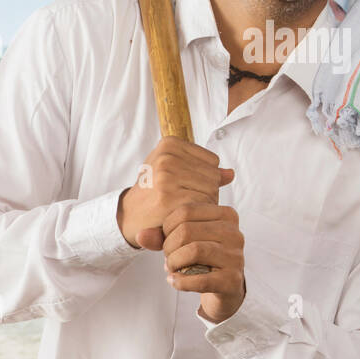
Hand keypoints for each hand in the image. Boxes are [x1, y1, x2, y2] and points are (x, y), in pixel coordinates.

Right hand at [116, 136, 234, 250]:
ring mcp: (166, 176)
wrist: (129, 215)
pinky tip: (181, 215)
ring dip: (202, 205)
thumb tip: (230, 174)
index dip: (205, 178)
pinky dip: (195, 214)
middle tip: (182, 199)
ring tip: (181, 206)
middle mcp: (167, 157)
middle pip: (214, 176)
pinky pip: (201, 205)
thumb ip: (205, 171)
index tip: (183, 184)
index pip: (213, 161)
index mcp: (169, 143)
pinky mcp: (167, 198)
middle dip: (205, 192)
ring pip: (210, 191)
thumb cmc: (155, 191)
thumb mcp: (176, 172)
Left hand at [160, 202, 245, 322]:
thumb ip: (162, 235)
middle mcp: (234, 233)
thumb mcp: (184, 241)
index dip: (167, 227)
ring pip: (194, 251)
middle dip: (169, 247)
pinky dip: (181, 282)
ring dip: (174, 263)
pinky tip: (174, 281)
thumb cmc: (203, 258)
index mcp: (226, 215)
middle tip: (168, 257)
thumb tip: (140, 235)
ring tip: (171, 268)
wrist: (225, 287)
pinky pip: (200, 279)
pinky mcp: (232, 280)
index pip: (186, 210)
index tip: (167, 240)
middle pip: (187, 230)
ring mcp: (235, 256)